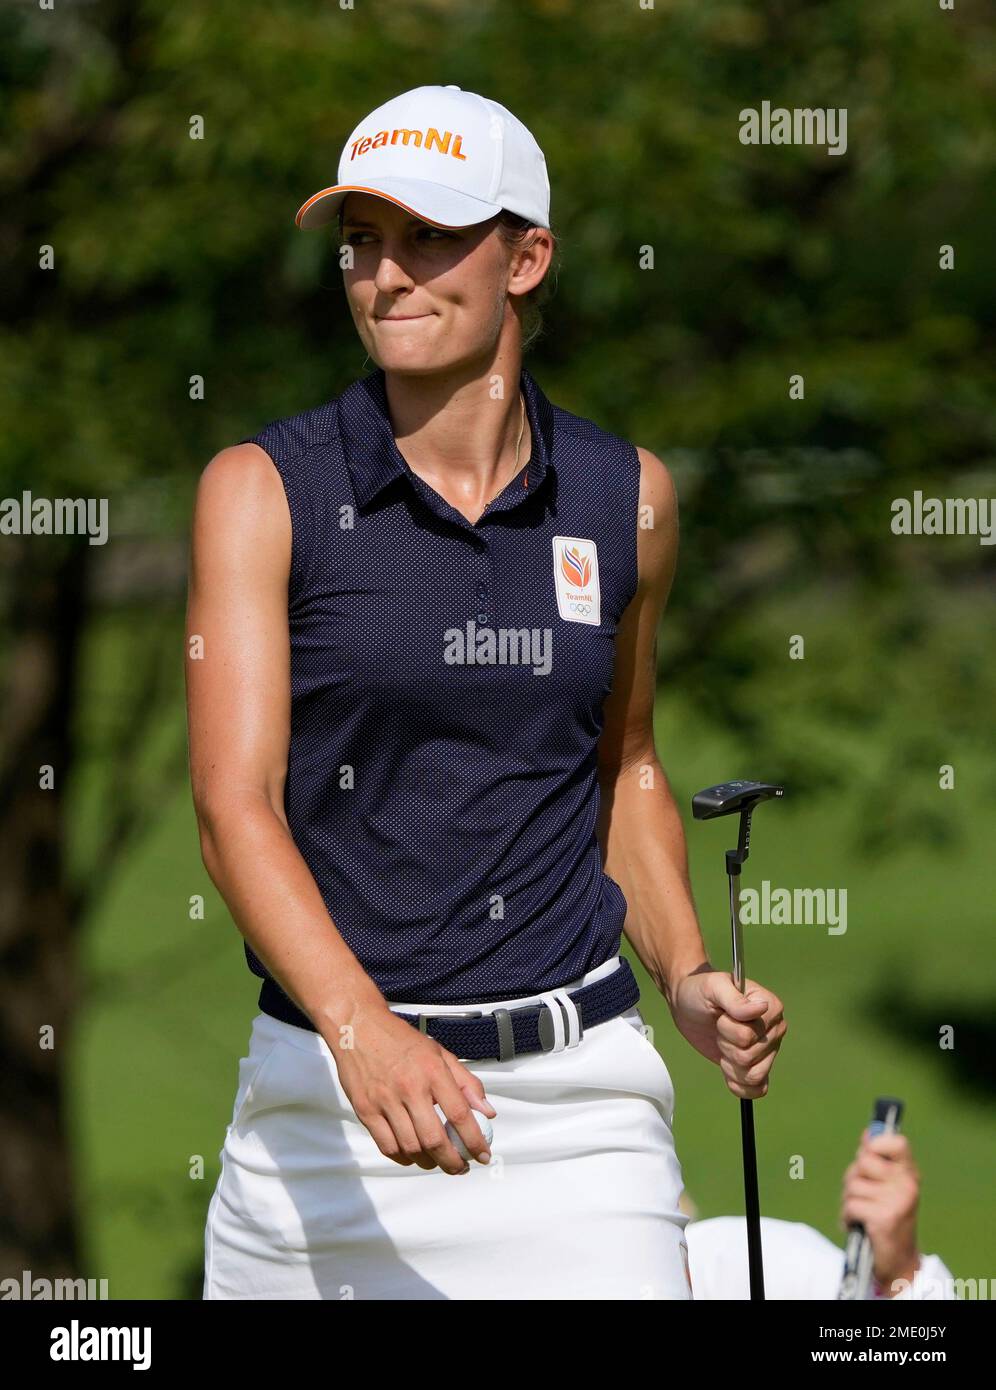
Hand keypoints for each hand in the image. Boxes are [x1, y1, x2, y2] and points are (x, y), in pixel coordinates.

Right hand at [329, 1002, 496, 1174]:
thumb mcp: (439, 1053)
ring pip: (411, 1147)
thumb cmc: (400, 1040)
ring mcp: (385, 1100)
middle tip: (461, 1167)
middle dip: (452, 1162)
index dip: (475, 1140)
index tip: (483, 1155)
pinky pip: (387, 1146)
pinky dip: (403, 1157)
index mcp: (432, 1071)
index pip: (460, 1114)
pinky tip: (412, 1154)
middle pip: (434, 1139)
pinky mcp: (365, 1110)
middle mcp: (409, 1087)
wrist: (358, 1027)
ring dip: (428, 1162)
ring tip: (437, 1160)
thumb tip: (487, 1112)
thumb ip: (466, 1083)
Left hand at [667, 967, 786, 1098]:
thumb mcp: (714, 987)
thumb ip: (735, 1000)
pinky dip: (739, 1085)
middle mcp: (774, 1030)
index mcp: (770, 1007)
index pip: (750, 1037)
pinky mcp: (756, 1066)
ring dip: (730, 1064)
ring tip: (723, 1044)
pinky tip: (727, 1068)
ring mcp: (767, 1050)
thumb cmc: (701, 991)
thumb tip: (761, 1008)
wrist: (687, 1003)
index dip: (728, 1029)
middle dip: (726, 1045)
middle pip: (749, 1058)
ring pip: (754, 1075)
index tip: (722, 1014)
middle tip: (719, 1028)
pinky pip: (758, 1089)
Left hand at [840, 1130, 919, 1291]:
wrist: (899, 1261)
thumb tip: (867, 1132)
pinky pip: (850, 1205)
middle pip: (863, 1161)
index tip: (871, 1155)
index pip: (898, 1142)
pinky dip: (847, 1217)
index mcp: (909, 1174)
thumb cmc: (888, 1218)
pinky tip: (858, 1225)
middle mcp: (907, 1184)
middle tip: (864, 1195)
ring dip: (849, 1201)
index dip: (877, 1144)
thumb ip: (876, 1160)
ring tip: (862, 1213)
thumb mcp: (887, 1186)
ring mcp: (897, 1201)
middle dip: (853, 1177)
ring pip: (852, 1185)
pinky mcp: (884, 1218)